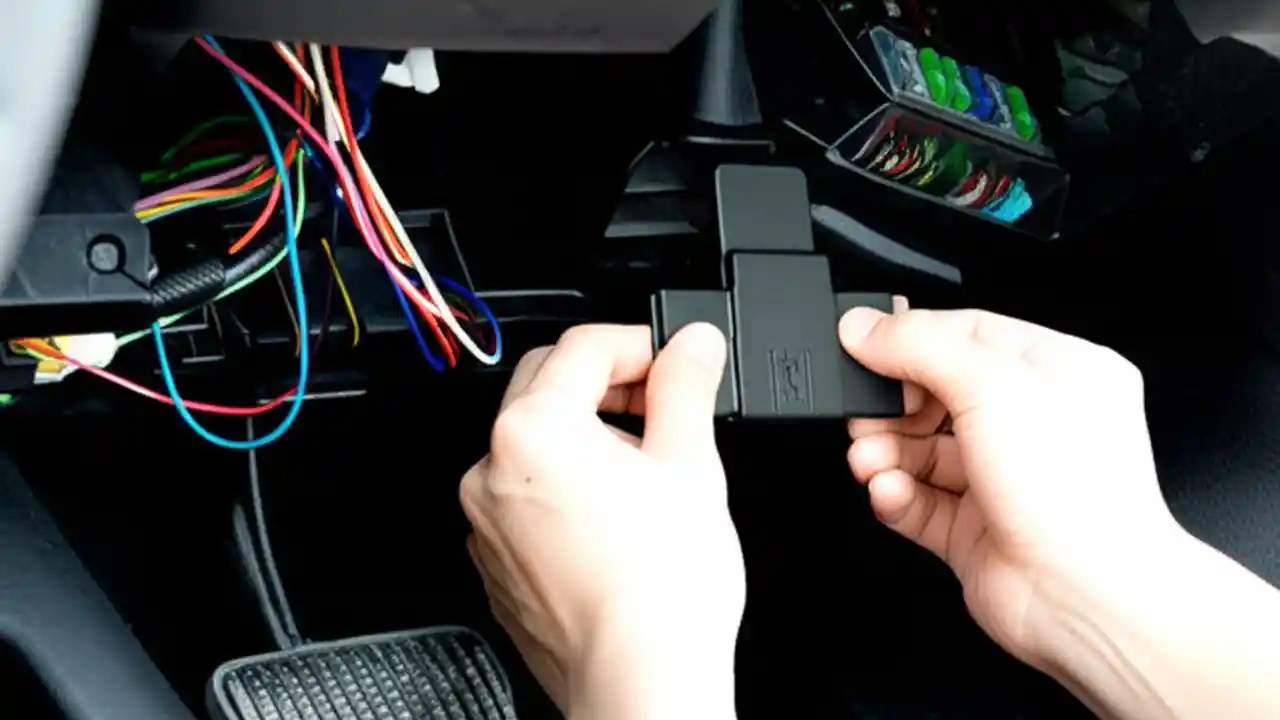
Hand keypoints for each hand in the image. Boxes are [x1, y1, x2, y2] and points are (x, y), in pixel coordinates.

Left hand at [460, 324, 743, 719]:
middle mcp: (491, 469)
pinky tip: (616, 517)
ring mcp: (486, 519)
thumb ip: (686, 385)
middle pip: (546, 385)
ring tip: (645, 473)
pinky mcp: (494, 560)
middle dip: (607, 384)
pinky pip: (524, 495)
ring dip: (584, 435)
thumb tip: (693, 344)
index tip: (676, 359)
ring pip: (533, 442)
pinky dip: (564, 486)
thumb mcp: (690, 463)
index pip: (585, 346)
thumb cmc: (661, 591)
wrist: (639, 681)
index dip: (641, 343)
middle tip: (663, 405)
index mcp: (533, 430)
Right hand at [839, 308, 1181, 666]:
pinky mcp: (977, 531)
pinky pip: (920, 503)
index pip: (971, 334)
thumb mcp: (991, 385)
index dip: (913, 338)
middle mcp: (1035, 425)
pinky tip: (888, 491)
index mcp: (1060, 373)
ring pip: (923, 451)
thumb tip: (866, 327)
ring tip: (868, 458)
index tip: (864, 344)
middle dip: (892, 404)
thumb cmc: (1077, 493)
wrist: (1087, 597)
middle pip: (938, 394)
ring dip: (885, 452)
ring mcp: (1006, 481)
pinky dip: (895, 496)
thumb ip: (919, 346)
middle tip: (864, 410)